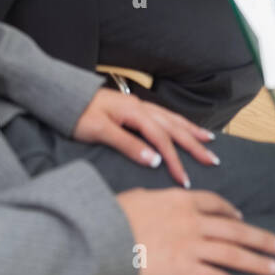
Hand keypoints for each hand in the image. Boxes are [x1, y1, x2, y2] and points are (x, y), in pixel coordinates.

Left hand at [74, 89, 217, 186]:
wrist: (62, 95)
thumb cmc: (76, 113)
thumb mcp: (98, 131)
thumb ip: (127, 145)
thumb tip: (154, 160)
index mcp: (134, 112)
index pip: (161, 139)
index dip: (175, 159)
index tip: (184, 179)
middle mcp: (140, 106)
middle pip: (173, 127)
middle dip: (194, 144)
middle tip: (212, 160)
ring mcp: (137, 105)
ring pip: (171, 119)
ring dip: (190, 130)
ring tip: (208, 140)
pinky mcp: (133, 107)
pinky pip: (163, 115)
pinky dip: (177, 122)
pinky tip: (183, 127)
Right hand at [117, 187, 274, 274]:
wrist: (105, 232)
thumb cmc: (115, 213)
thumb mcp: (140, 196)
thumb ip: (157, 199)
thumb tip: (156, 201)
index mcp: (182, 199)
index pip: (215, 204)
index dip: (231, 213)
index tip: (242, 220)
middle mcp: (193, 220)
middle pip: (236, 230)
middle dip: (262, 239)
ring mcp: (191, 244)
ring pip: (233, 253)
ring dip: (259, 262)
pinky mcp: (184, 268)